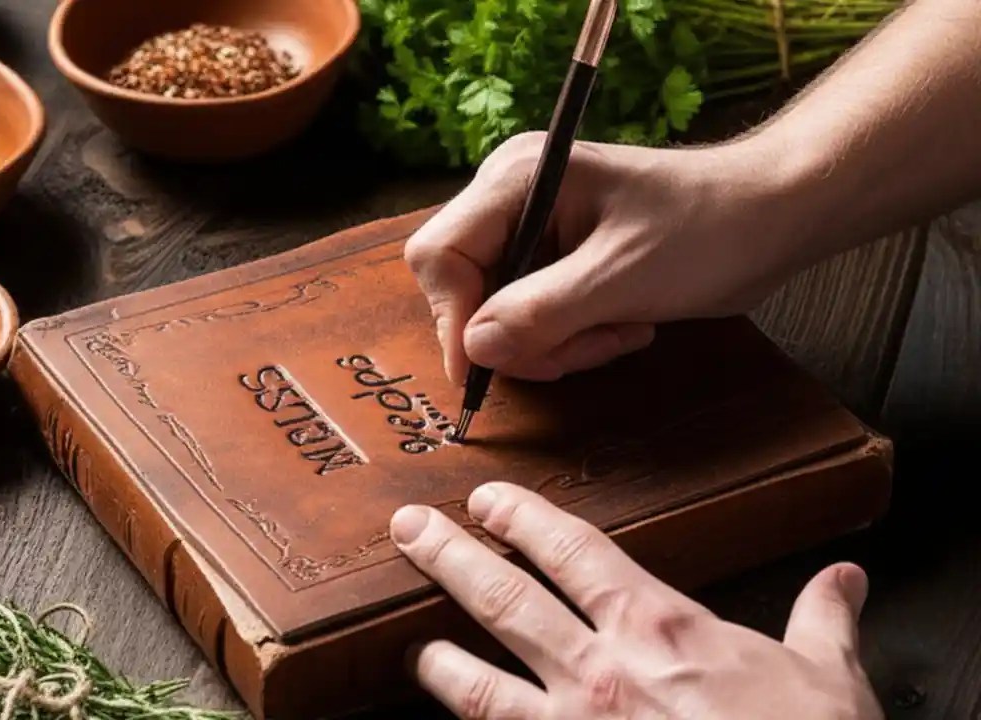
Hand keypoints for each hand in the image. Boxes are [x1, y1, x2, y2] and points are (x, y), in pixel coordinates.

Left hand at [391, 482, 881, 718]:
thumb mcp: (828, 680)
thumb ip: (822, 621)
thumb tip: (843, 581)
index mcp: (659, 630)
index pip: (571, 551)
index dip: (521, 518)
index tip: (488, 501)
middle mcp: (602, 674)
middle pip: (504, 598)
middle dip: (449, 557)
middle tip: (409, 530)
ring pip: (479, 688)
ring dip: (437, 661)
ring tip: (411, 647)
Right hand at [405, 134, 808, 384]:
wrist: (776, 213)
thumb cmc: (709, 228)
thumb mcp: (621, 278)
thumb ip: (540, 313)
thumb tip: (472, 348)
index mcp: (519, 177)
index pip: (440, 254)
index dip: (453, 318)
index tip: (486, 369)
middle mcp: (514, 195)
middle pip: (464, 288)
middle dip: (519, 334)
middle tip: (578, 350)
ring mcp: (534, 226)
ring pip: (498, 311)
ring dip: (554, 341)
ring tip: (617, 333)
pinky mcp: (557, 256)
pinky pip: (532, 314)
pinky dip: (570, 336)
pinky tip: (621, 326)